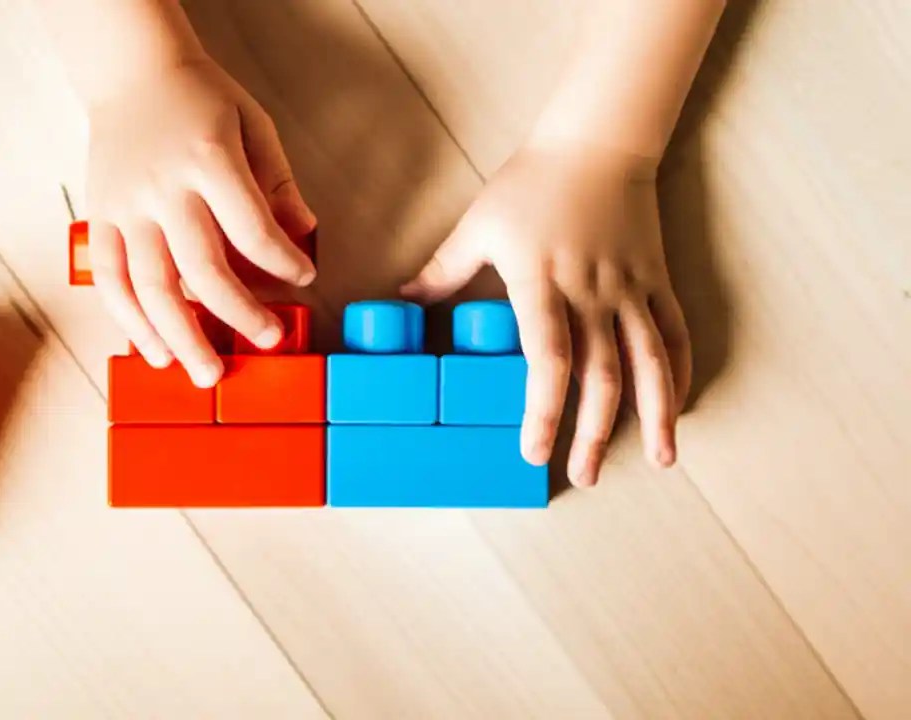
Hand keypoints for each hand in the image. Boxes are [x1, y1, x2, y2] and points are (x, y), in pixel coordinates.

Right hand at [84, 56, 316, 386]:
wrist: (130, 70)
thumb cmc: (198, 97)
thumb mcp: (253, 125)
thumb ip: (278, 183)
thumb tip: (302, 234)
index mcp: (209, 159)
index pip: (252, 229)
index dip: (282, 262)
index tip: (302, 278)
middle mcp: (163, 187)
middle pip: (202, 269)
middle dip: (239, 314)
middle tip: (266, 341)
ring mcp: (125, 206)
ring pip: (151, 286)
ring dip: (180, 336)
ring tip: (206, 372)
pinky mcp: (99, 217)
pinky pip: (110, 279)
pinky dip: (131, 319)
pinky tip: (155, 348)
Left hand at [403, 145, 691, 486]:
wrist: (597, 142)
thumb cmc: (531, 183)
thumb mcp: (478, 224)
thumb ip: (444, 269)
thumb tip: (404, 300)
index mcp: (542, 283)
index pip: (547, 359)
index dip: (543, 409)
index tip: (533, 450)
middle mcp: (592, 294)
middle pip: (600, 375)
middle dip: (592, 431)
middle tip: (582, 475)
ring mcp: (630, 289)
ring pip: (648, 362)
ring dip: (654, 414)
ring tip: (659, 460)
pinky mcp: (656, 280)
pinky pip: (674, 333)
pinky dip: (677, 373)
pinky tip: (675, 409)